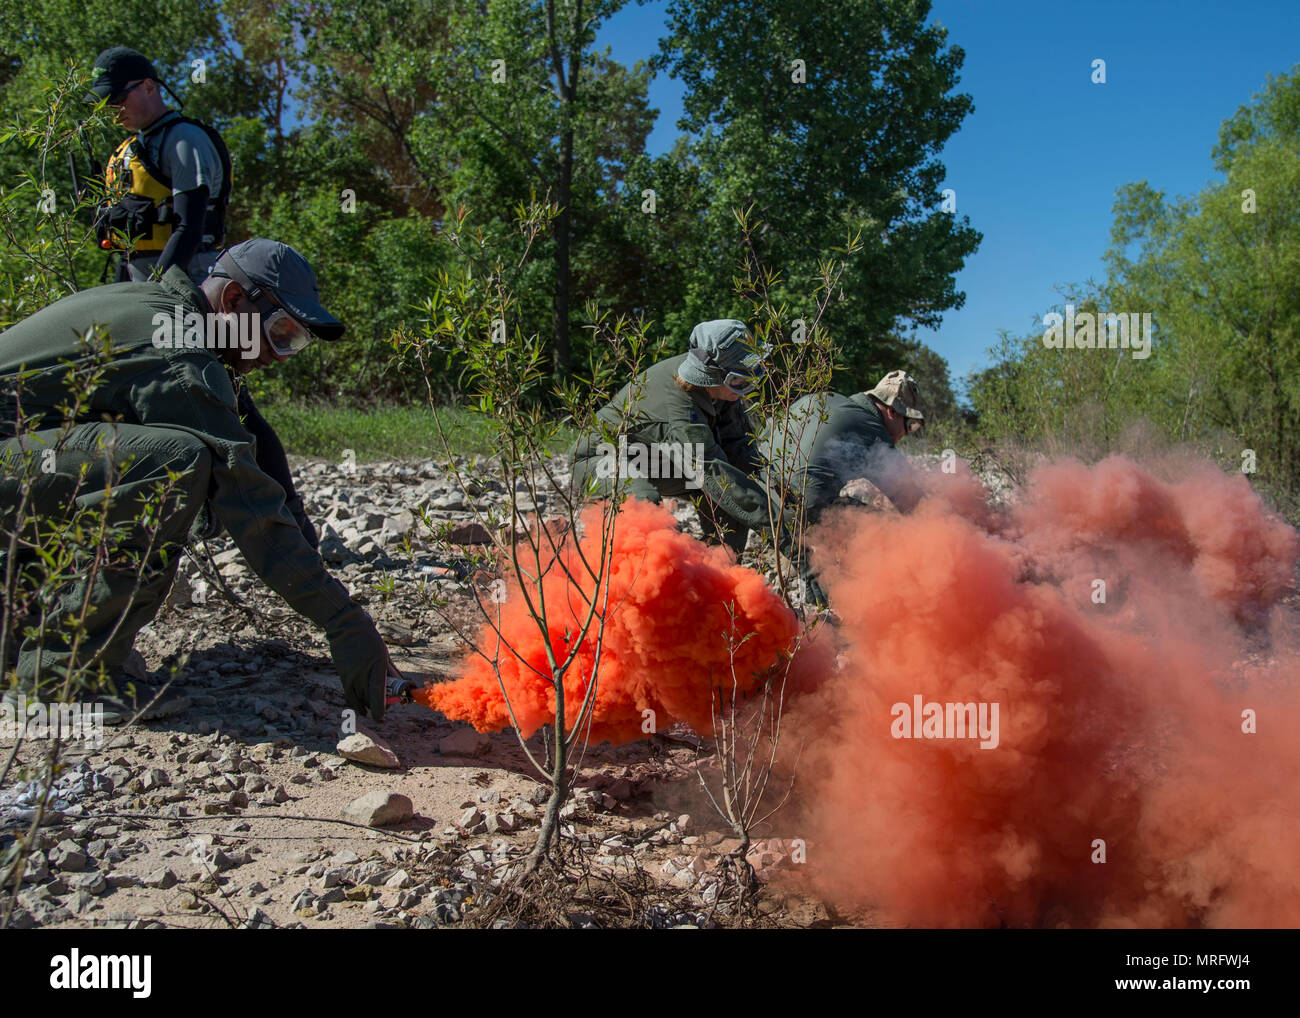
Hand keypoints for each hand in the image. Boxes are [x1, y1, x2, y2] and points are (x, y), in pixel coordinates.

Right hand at [326, 605, 390, 720]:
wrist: (346, 627)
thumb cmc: (369, 638)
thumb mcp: (383, 653)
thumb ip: (390, 671)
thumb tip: (400, 684)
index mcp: (377, 665)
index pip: (379, 692)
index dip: (381, 707)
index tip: (381, 717)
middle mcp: (363, 673)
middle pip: (370, 698)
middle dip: (380, 705)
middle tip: (389, 706)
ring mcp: (352, 676)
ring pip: (361, 698)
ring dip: (369, 704)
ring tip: (376, 704)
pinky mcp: (343, 676)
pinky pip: (350, 696)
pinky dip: (357, 704)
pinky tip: (362, 710)